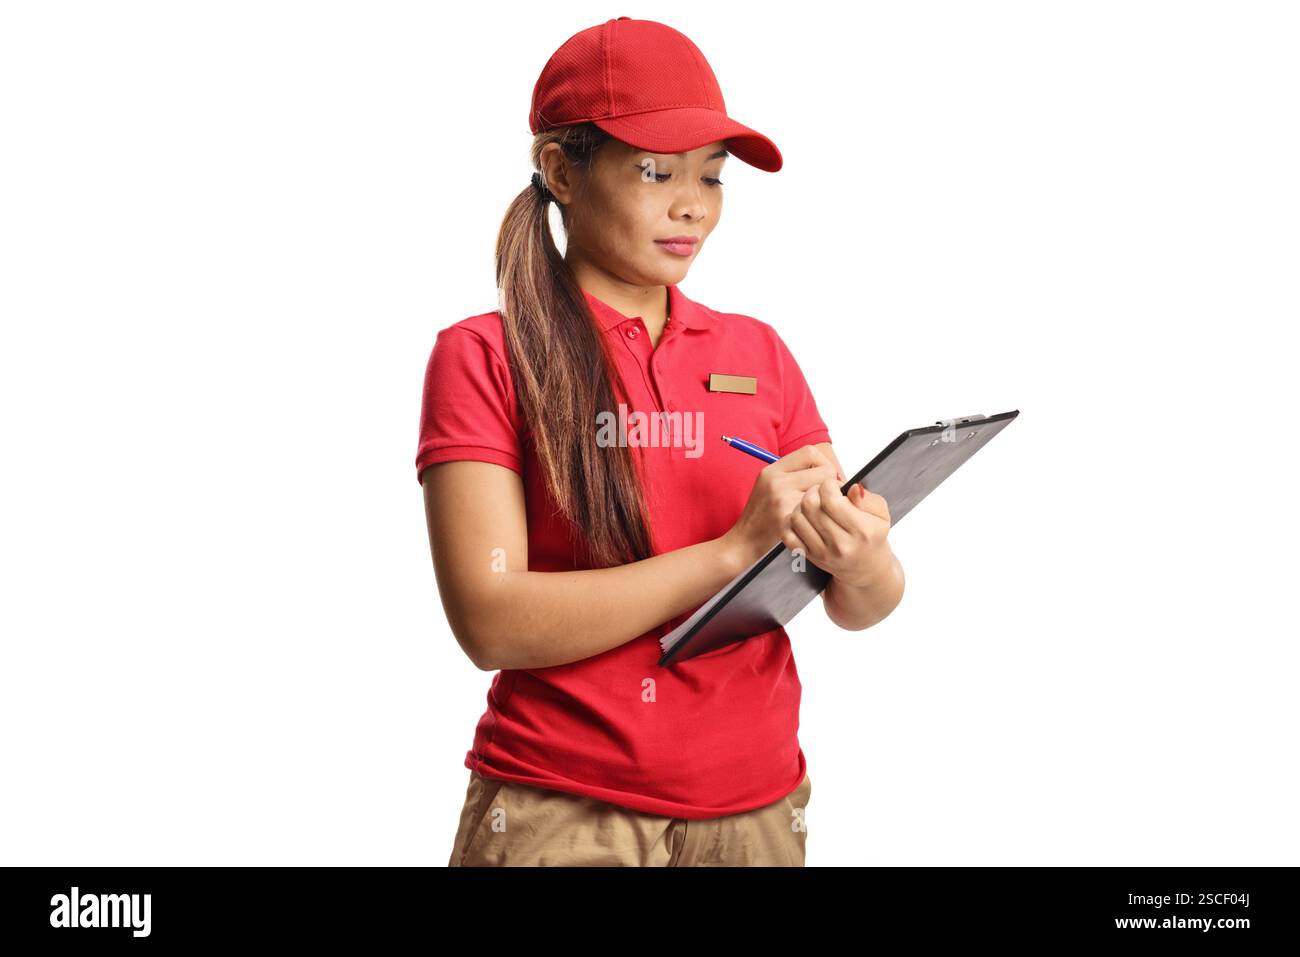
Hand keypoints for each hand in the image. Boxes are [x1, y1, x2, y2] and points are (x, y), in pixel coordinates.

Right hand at [722, 445, 840, 567]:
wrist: (744, 544)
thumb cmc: (759, 517)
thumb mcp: (768, 487)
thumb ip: (792, 475)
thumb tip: (828, 471)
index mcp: (771, 471)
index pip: (809, 453)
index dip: (823, 463)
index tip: (825, 476)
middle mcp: (777, 482)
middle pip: (823, 471)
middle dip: (831, 484)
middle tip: (830, 497)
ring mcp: (783, 501)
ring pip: (825, 493)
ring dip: (829, 502)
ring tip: (824, 511)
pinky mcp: (790, 521)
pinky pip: (820, 512)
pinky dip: (822, 517)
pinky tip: (816, 524)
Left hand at [781, 476, 893, 587]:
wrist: (866, 567)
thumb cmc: (872, 536)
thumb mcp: (881, 515)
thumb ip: (868, 499)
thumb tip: (853, 488)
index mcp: (861, 531)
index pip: (831, 500)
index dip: (828, 485)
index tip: (833, 486)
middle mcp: (840, 544)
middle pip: (810, 505)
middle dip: (814, 491)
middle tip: (822, 493)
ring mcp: (822, 552)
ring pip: (797, 518)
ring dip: (802, 505)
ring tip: (815, 505)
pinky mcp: (809, 557)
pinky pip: (788, 535)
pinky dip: (792, 523)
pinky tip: (805, 519)